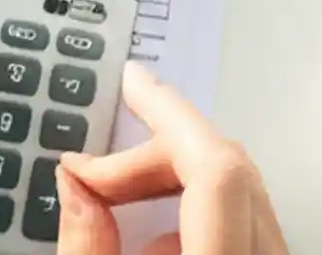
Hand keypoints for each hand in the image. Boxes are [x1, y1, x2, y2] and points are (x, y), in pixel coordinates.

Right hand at [55, 62, 287, 254]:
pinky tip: (151, 250)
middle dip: (155, 160)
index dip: (171, 117)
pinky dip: (196, 223)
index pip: (214, 169)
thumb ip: (86, 246)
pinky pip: (244, 228)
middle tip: (96, 173)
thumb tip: (76, 185)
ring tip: (113, 217)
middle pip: (228, 173)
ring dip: (172, 195)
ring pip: (239, 199)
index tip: (133, 83)